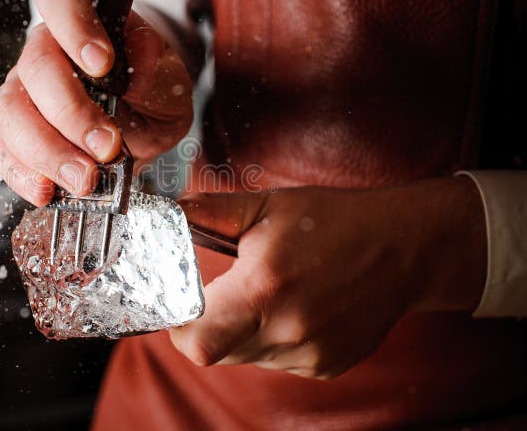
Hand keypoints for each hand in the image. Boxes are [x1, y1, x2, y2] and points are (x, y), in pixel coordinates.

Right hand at [0, 0, 192, 205]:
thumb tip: (135, 57)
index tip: (103, 64)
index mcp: (81, 15)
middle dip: (71, 112)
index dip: (74, 25)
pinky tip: (50, 191)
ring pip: (11, 112)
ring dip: (48, 151)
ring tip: (86, 179)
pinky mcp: (16, 135)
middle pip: (35, 66)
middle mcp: (44, 49)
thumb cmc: (151, 88)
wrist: (142, 122)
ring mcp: (23, 92)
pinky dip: (26, 176)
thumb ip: (153, 67)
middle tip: (108, 147)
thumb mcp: (168, 78)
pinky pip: (5, 152)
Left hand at [170, 177, 486, 378]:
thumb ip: (210, 213)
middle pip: (215, 353)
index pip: (196, 341)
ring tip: (265, 295)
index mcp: (264, 287)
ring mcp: (310, 354)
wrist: (403, 247)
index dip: (178, 327)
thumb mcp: (267, 205)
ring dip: (240, 333)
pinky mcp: (327, 366)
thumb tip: (169, 213)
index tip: (179, 306)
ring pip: (246, 359)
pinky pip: (279, 362)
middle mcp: (288, 329)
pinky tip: (293, 308)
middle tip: (218, 296)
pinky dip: (272, 341)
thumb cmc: (334, 221)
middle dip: (205, 327)